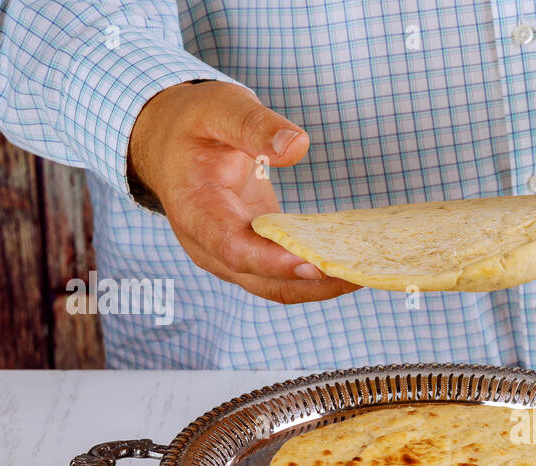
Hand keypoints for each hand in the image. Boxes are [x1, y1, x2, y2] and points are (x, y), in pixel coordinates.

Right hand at [128, 81, 356, 304]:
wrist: (168, 140)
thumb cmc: (194, 121)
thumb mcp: (219, 107)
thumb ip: (254, 126)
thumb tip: (297, 146)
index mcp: (196, 210)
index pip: (235, 249)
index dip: (274, 262)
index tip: (315, 264)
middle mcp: (209, 246)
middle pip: (263, 281)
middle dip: (313, 284)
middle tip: (363, 274)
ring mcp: (228, 257)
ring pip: (276, 287)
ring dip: (320, 287)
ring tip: (367, 272)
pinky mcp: (249, 255)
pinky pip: (282, 276)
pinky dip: (315, 276)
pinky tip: (351, 263)